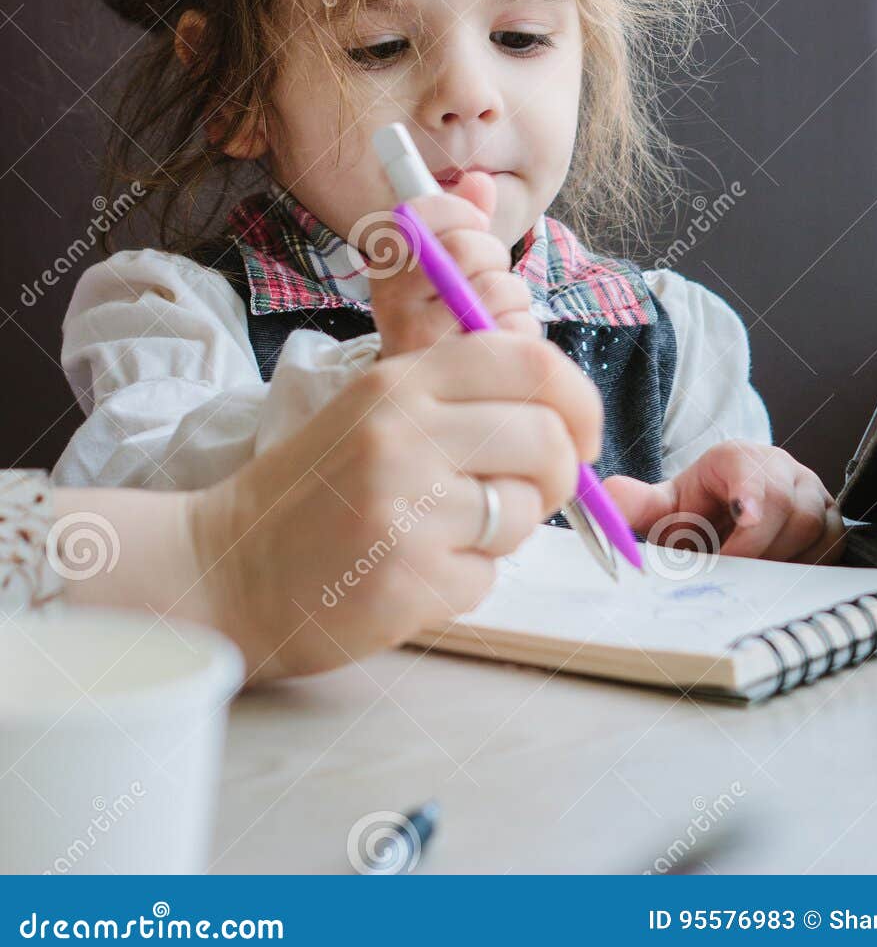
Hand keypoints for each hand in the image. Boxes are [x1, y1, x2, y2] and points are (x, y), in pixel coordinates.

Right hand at [190, 333, 601, 679]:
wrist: (225, 566)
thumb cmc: (314, 488)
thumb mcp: (376, 409)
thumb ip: (460, 397)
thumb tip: (564, 413)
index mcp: (401, 382)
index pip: (531, 363)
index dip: (579, 400)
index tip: (582, 433)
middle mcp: (405, 435)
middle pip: (547, 439)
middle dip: (559, 474)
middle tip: (527, 493)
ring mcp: (407, 511)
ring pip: (524, 512)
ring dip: (506, 529)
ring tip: (447, 532)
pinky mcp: (410, 583)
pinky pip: (488, 577)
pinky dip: (466, 580)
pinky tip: (415, 571)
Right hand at [369, 171, 539, 358]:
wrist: (424, 404)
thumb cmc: (442, 325)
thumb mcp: (444, 270)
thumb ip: (462, 222)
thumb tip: (480, 181)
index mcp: (386, 270)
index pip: (417, 213)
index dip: (459, 211)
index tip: (474, 224)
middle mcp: (393, 304)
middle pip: (467, 247)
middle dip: (494, 258)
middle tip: (485, 280)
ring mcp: (423, 341)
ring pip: (499, 288)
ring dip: (513, 299)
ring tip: (492, 319)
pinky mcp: (462, 375)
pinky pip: (515, 330)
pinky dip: (521, 332)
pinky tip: (499, 345)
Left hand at [604, 440, 844, 564]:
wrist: (726, 514)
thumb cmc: (697, 511)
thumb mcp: (666, 509)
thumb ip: (639, 504)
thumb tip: (609, 496)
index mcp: (740, 458)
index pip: (754, 474)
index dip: (751, 498)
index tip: (741, 524)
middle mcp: (782, 469)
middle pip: (789, 506)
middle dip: (761, 546)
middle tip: (733, 573)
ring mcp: (812, 493)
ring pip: (816, 526)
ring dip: (785, 559)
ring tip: (754, 579)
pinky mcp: (831, 520)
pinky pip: (834, 545)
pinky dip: (809, 566)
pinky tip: (782, 579)